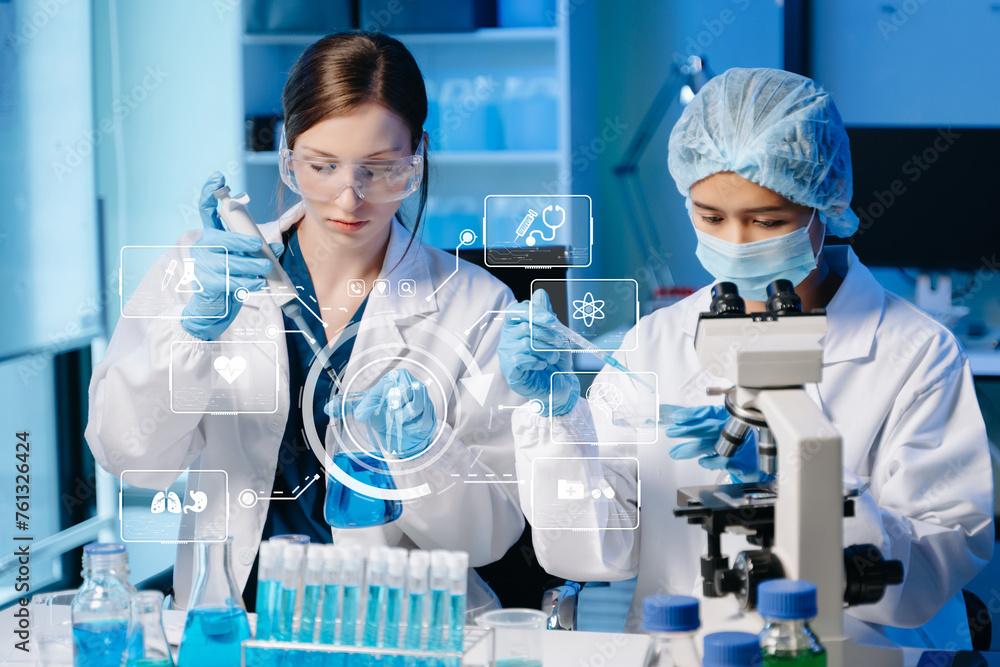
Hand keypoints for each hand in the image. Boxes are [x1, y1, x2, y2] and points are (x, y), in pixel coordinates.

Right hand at [180, 172, 284, 340]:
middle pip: (222, 239)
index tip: (219, 178)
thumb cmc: (232, 278)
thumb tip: (277, 247)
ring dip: (249, 265)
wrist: (214, 308)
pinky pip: (229, 281)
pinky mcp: (206, 283)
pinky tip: (256, 284)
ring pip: (228, 261)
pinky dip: (246, 283)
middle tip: (259, 247)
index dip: (210, 192)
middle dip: (242, 243)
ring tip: (263, 268)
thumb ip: (258, 250)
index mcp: (212, 235)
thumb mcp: (245, 260)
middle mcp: (203, 246)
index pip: (206, 209)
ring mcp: (202, 265)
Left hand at [352, 369, 435, 456]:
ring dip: (399, 419)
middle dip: (391, 407)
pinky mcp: (429, 418)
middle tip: (386, 413)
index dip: (370, 402)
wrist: (403, 429)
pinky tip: (404, 428)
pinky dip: (408, 429)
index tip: (359, 415)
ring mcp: (424, 401)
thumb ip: (349, 406)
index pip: (384, 386)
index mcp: (397, 377)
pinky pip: (419, 424)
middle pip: (403, 393)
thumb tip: (329, 409)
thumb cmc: (386, 412)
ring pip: (413, 408)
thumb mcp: (367, 407)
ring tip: (395, 420)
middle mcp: (413, 385)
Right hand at [498, 289, 579, 416]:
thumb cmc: (555, 359)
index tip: (552, 320)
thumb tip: (540, 293)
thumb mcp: (555, 334)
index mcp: (516, 325)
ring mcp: (506, 354)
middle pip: (525, 327)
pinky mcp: (510, 370)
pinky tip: (542, 365)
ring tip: (552, 357)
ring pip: (526, 344)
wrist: (560, 384)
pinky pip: (521, 359)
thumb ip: (546, 315)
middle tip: (559, 343)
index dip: (534, 312)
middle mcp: (507, 338)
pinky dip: (537, 361)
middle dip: (547, 335)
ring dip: (546, 350)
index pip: (516, 311)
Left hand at [665, 404, 770, 482]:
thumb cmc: (734, 442)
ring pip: (714, 445)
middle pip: (710, 427)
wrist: (755, 462)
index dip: (693, 414)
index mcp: (728, 418)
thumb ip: (696, 422)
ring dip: (692, 448)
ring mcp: (740, 446)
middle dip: (689, 430)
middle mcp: (735, 429)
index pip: (709, 412)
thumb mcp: (715, 428)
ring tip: (675, 452)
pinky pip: (724, 461)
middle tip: (671, 432)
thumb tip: (673, 415)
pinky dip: (710, 462)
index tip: (677, 417)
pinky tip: (701, 462)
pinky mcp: (742, 462)